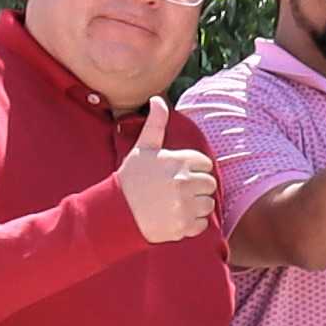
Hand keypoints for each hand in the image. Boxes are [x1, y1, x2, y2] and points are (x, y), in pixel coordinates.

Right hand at [112, 99, 218, 244]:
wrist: (115, 212)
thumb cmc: (131, 178)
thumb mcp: (142, 148)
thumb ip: (156, 124)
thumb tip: (158, 98)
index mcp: (177, 161)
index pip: (205, 164)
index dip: (192, 169)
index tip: (175, 175)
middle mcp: (183, 182)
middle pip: (210, 184)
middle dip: (196, 188)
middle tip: (175, 191)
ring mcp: (183, 205)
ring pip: (208, 204)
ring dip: (195, 206)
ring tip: (174, 204)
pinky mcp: (183, 226)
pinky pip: (201, 224)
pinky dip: (191, 224)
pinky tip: (174, 218)